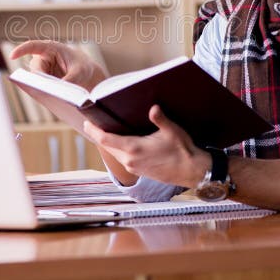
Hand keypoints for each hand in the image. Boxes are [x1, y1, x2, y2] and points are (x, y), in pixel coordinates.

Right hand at [10, 40, 108, 91]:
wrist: (88, 75)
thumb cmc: (83, 67)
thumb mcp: (79, 72)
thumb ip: (69, 80)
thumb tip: (57, 90)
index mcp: (51, 48)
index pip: (33, 46)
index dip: (21, 50)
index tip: (12, 56)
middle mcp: (43, 59)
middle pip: (35, 69)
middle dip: (38, 79)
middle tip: (43, 88)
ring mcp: (42, 71)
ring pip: (36, 81)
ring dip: (42, 87)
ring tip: (52, 95)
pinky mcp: (43, 82)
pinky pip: (39, 88)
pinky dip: (44, 93)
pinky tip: (52, 99)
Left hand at [83, 105, 210, 188]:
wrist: (192, 171)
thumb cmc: (183, 150)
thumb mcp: (172, 131)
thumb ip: (160, 119)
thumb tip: (153, 108)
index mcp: (134, 149)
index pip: (106, 140)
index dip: (94, 131)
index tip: (86, 123)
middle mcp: (130, 160)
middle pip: (107, 147)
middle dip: (98, 135)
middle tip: (91, 123)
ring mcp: (134, 167)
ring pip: (114, 153)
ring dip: (108, 143)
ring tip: (103, 130)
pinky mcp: (139, 171)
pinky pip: (122, 158)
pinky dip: (117, 149)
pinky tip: (120, 142)